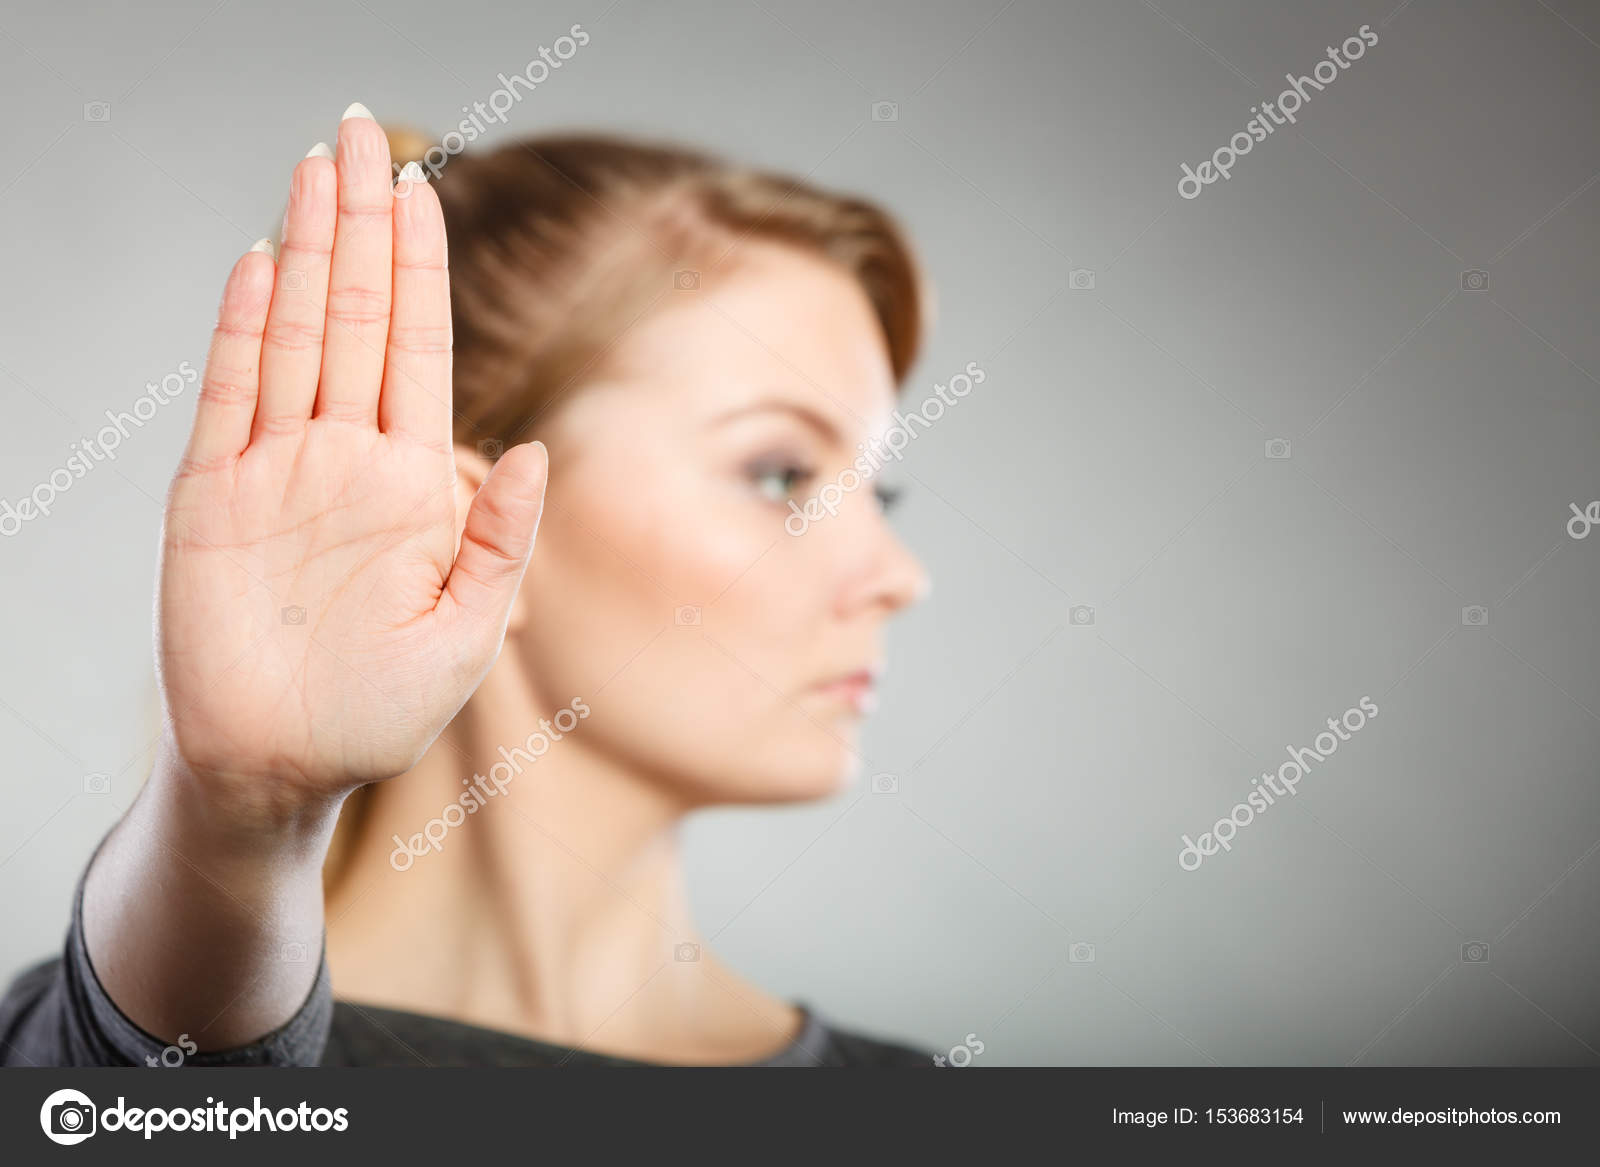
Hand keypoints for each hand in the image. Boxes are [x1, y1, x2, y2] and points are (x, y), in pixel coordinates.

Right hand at [158, 106, 546, 810]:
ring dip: (304, 251)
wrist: (285, 768)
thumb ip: (499, 540)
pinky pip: (228, 399)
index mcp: (412, 479)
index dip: (419, 268)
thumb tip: (533, 450)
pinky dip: (241, 333)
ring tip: (315, 168)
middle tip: (361, 132)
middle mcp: (346, 456)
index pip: (418, 348)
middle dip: (362, 226)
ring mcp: (276, 470)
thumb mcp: (468, 631)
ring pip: (294, 336)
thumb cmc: (383, 709)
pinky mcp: (212, 498)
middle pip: (356, 317)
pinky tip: (257, 266)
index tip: (423, 187)